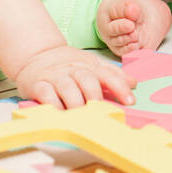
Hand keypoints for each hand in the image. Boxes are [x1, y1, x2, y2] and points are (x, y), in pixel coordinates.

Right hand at [14, 45, 136, 108]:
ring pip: (67, 88)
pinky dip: (53, 105)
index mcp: (90, 66)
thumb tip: (133, 83)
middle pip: (87, 81)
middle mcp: (74, 70)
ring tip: (82, 117)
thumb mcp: (92, 64)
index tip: (130, 101)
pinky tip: (60, 114)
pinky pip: (46, 94)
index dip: (120, 87)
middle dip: (96, 96)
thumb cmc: (69, 65)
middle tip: (101, 111)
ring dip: (76, 103)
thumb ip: (112, 74)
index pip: (108, 75)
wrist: (38, 55)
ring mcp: (56, 77)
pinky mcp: (38, 85)